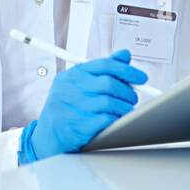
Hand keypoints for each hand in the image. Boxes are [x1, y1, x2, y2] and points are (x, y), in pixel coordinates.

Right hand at [20, 49, 147, 162]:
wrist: (49, 134)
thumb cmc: (66, 106)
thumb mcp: (78, 83)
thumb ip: (102, 69)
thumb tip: (124, 55)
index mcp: (73, 75)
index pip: (105, 65)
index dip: (127, 70)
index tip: (141, 77)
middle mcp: (72, 89)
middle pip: (109, 84)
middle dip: (128, 91)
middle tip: (133, 97)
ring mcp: (74, 108)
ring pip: (111, 103)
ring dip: (124, 107)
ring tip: (126, 110)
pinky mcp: (79, 126)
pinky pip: (107, 120)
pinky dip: (117, 119)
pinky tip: (117, 119)